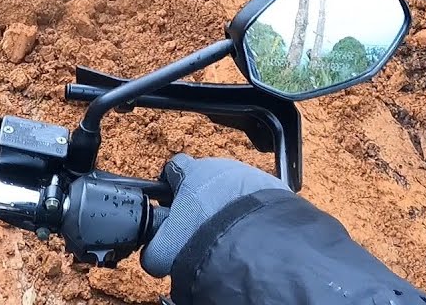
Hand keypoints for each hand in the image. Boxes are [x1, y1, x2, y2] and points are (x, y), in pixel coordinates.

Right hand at [140, 154, 288, 276]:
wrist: (255, 240)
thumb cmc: (207, 234)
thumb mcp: (166, 249)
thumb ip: (152, 251)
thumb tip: (151, 258)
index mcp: (191, 172)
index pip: (174, 167)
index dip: (170, 183)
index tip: (171, 200)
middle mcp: (220, 166)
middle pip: (205, 178)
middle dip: (203, 199)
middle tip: (201, 227)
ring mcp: (249, 175)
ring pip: (233, 188)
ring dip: (229, 206)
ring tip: (229, 232)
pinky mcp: (274, 188)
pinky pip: (257, 199)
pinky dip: (251, 213)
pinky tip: (249, 233)